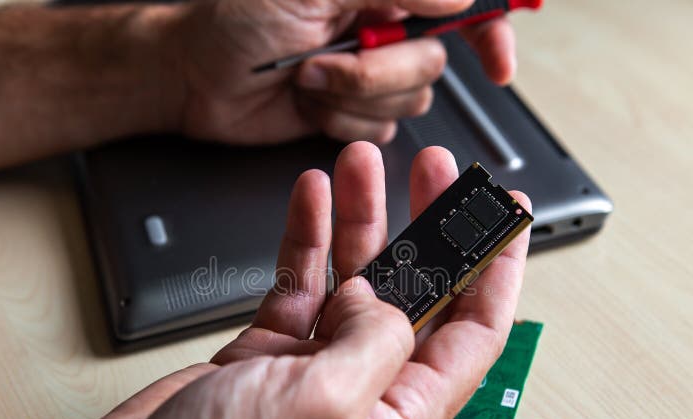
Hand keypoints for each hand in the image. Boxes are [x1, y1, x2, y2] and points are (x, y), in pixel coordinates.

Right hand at [5, 142, 529, 418]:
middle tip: (432, 172)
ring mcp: (312, 369)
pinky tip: (312, 200)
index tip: (504, 214)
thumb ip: (371, 344)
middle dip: (426, 226)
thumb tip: (381, 299)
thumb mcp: (321, 410)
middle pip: (415, 293)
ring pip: (352, 278)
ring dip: (361, 219)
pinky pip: (298, 282)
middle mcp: (362, 390)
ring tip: (361, 167)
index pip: (474, 332)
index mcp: (398, 417)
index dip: (496, 268)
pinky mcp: (265, 353)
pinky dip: (306, 238)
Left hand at [165, 0, 516, 144]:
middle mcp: (380, 31)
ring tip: (307, 80)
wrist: (193, 77)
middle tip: (326, 60)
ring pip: (406, 104)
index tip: (498, 62)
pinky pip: (378, 132)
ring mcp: (365, 77)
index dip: (489, 30)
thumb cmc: (234, 23)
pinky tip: (309, 106)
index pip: (458, 7)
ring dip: (352, 99)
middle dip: (378, 73)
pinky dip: (341, 124)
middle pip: (432, 64)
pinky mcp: (350, 115)